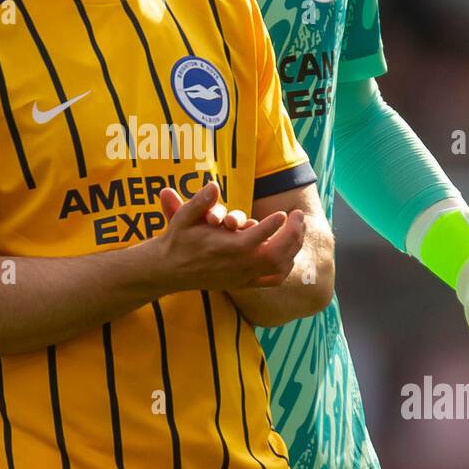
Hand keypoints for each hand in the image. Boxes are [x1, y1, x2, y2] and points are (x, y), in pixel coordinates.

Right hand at [156, 180, 305, 291]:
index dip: (275, 224)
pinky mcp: (244, 283)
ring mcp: (244, 276)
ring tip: (299, 229)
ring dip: (293, 248)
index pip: (259, 236)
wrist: (169, 270)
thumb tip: (214, 185)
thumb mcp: (183, 217)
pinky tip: (289, 251)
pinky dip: (286, 266)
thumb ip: (200, 202)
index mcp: (228, 248)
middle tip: (299, 216)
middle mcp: (239, 265)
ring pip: (279, 267)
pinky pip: (273, 279)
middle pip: (277, 253)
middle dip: (293, 234)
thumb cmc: (178, 240)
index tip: (284, 212)